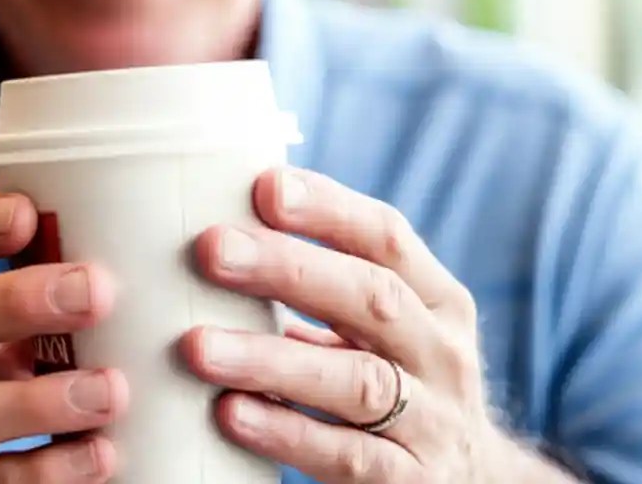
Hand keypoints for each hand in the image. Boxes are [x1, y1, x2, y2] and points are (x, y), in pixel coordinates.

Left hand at [180, 168, 519, 482]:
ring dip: (271, 359)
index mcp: (437, 300)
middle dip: (289, 268)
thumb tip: (220, 227)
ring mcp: (434, 423)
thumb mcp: (387, 330)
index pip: (388, 238)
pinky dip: (287, 432)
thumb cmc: (398, 383)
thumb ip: (325, 287)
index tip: (264, 185)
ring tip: (198, 346)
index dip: (328, 209)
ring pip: (355, 382)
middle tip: (211, 249)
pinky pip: (347, 457)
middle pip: (371, 299)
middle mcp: (443, 354)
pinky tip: (231, 413)